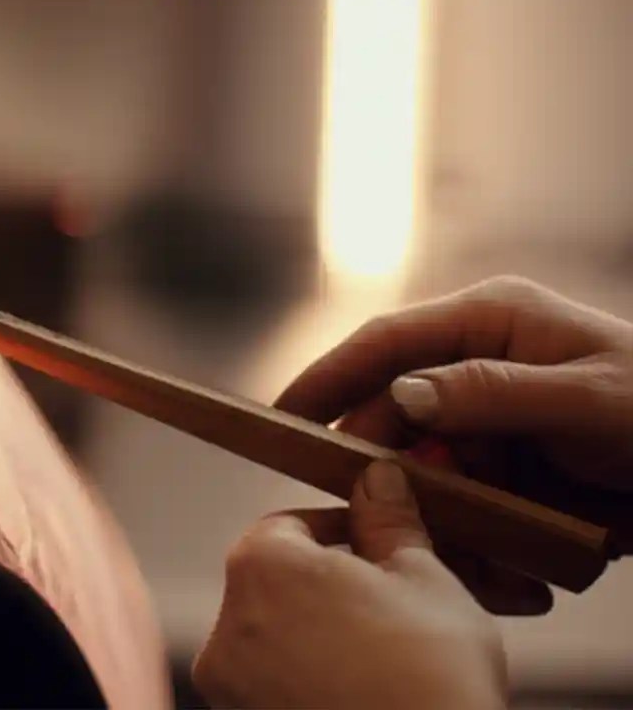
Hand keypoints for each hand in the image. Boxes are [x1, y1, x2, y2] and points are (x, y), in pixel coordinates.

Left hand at [195, 462, 505, 709]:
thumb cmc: (430, 673)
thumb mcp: (425, 577)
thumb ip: (390, 521)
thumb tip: (378, 480)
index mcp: (260, 564)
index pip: (292, 525)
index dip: (345, 532)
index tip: (385, 548)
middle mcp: (227, 624)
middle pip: (284, 584)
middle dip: (338, 587)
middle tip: (398, 602)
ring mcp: (231, 687)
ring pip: (283, 638)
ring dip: (327, 634)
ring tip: (390, 651)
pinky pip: (279, 686)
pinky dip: (315, 680)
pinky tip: (366, 685)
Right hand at [276, 276, 632, 613]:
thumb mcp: (587, 399)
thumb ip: (493, 392)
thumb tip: (404, 393)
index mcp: (492, 321)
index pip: (386, 341)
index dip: (328, 377)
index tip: (281, 417)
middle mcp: (480, 362)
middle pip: (394, 406)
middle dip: (384, 456)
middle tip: (374, 500)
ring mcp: (492, 412)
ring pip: (425, 456)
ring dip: (432, 497)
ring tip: (458, 531)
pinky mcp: (506, 457)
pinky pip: (460, 488)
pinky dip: (466, 520)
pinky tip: (491, 548)